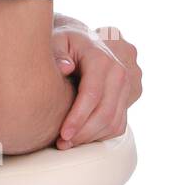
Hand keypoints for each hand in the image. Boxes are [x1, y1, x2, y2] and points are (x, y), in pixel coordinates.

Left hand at [50, 23, 141, 149]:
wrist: (84, 40)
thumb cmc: (64, 42)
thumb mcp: (56, 41)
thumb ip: (57, 53)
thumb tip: (66, 68)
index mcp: (101, 58)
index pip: (92, 94)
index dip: (77, 117)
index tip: (62, 133)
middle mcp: (119, 73)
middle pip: (105, 112)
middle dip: (83, 133)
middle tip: (61, 144)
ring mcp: (127, 86)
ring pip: (114, 122)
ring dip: (91, 138)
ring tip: (67, 143)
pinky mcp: (128, 99)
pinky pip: (118, 125)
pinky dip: (100, 136)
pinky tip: (80, 137)